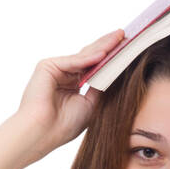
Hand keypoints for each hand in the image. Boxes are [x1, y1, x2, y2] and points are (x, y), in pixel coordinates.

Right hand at [16, 28, 125, 154]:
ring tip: (120, 38)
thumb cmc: (63, 126)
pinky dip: (88, 59)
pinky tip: (104, 54)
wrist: (42, 133)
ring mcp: (55, 68)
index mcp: (72, 84)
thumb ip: (100, 86)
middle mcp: (63, 74)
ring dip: (103, 47)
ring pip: (84, 56)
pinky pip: (73, 61)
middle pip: (90, 56)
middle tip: (126, 35)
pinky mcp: (48, 66)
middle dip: (108, 46)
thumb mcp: (90, 105)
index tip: (127, 49)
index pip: (94, 67)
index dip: (110, 58)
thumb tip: (115, 71)